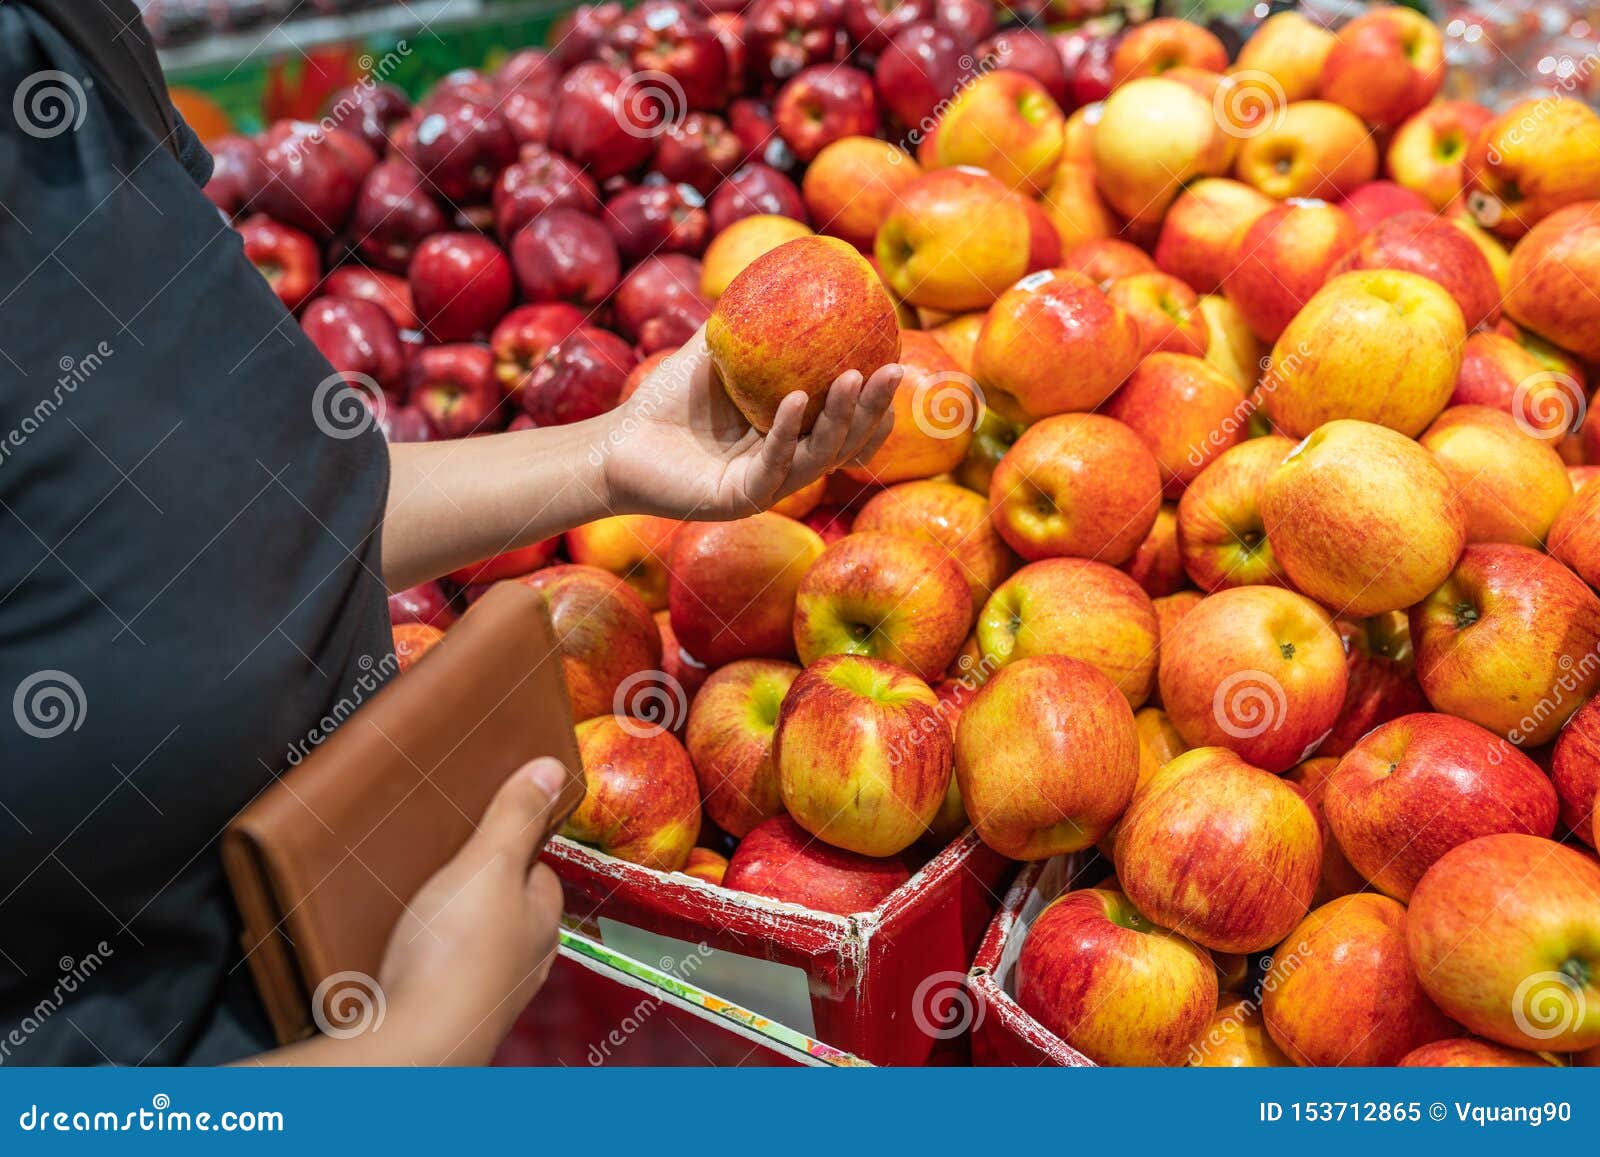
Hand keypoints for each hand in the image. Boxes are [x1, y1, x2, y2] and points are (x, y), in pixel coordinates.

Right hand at [375, 758, 567, 1065]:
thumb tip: (551, 768)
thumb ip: (515, 818)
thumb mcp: (486, 866)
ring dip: (449, 924)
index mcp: (540, 922)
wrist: (412, 1045)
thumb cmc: (455, 957)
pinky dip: (423, 960)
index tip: (491, 825)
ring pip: (473, 944)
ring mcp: (484, 992)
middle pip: (507, 909)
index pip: (540, 872)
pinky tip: (396, 950)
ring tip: (414, 900)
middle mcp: (522, 962)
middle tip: (444, 860)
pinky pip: (437, 974)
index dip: (517, 845)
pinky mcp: (445, 1014)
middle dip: (481, 886)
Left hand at [599, 328, 901, 520]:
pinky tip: (795, 400)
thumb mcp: (716, 351)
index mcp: (793, 436)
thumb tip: (789, 266)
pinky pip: (772, 466)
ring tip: (855, 378)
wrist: (619, 442)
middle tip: (894, 370)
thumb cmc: (668, 399)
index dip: (877, 399)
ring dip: (842, 419)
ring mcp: (768, 486)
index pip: (849, 422)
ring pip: (819, 456)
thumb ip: (750, 320)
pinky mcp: (740, 499)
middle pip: (846, 440)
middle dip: (875, 408)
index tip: (896, 358)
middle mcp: (788, 465)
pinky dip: (786, 433)